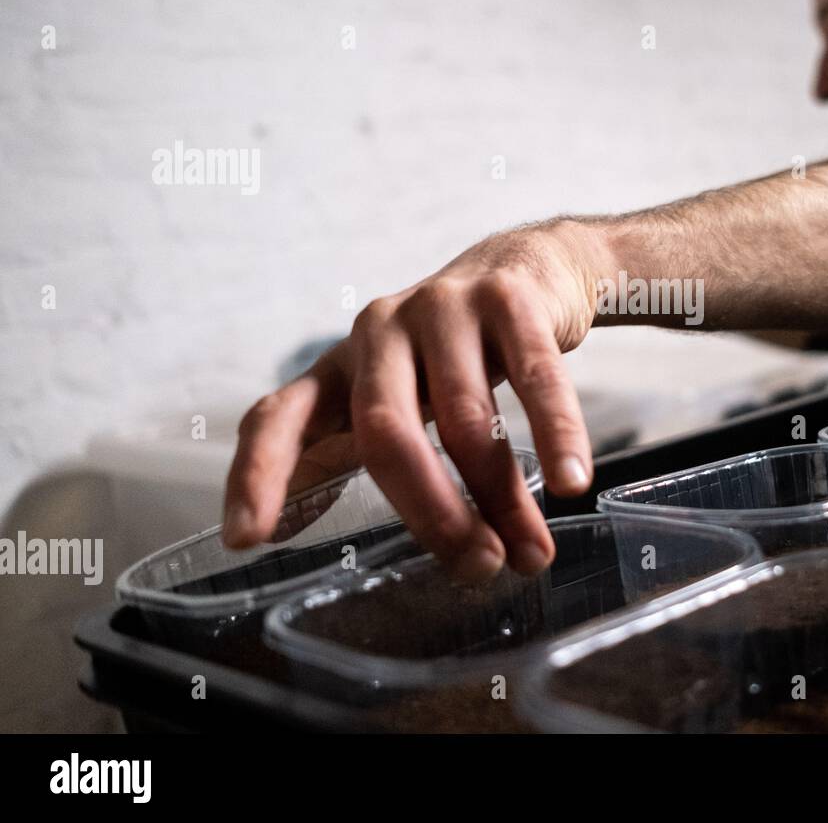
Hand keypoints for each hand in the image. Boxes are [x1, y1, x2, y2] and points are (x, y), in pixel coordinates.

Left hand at [222, 220, 601, 581]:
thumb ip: (346, 454)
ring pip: (464, 416)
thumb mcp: (395, 396)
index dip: (257, 475)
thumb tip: (283, 531)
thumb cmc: (453, 355)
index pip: (278, 416)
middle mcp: (380, 333)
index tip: (247, 539)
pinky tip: (570, 481)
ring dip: (501, 495)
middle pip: (386, 432)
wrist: (530, 270)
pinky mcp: (508, 299)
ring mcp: (442, 308)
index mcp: (341, 366)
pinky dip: (555, 435)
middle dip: (429, 511)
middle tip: (474, 567)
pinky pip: (532, 378)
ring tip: (529, 552)